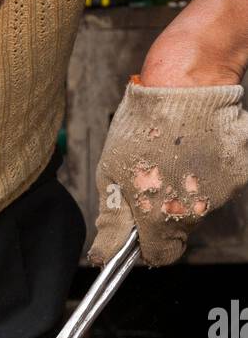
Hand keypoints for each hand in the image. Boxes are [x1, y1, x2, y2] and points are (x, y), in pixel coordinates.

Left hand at [89, 80, 247, 266]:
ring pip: (200, 203)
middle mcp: (194, 211)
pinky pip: (222, 179)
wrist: (186, 82)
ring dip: (186, 186)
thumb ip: (112, 219)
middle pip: (180, 229)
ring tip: (173, 153)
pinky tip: (196, 145)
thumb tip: (104, 255)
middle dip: (164, 211)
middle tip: (153, 175)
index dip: (146, 247)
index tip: (139, 232)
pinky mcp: (240, 169)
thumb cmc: (144, 123)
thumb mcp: (111, 173)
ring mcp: (221, 191)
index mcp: (160, 217)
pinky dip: (210, 167)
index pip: (159, 255)